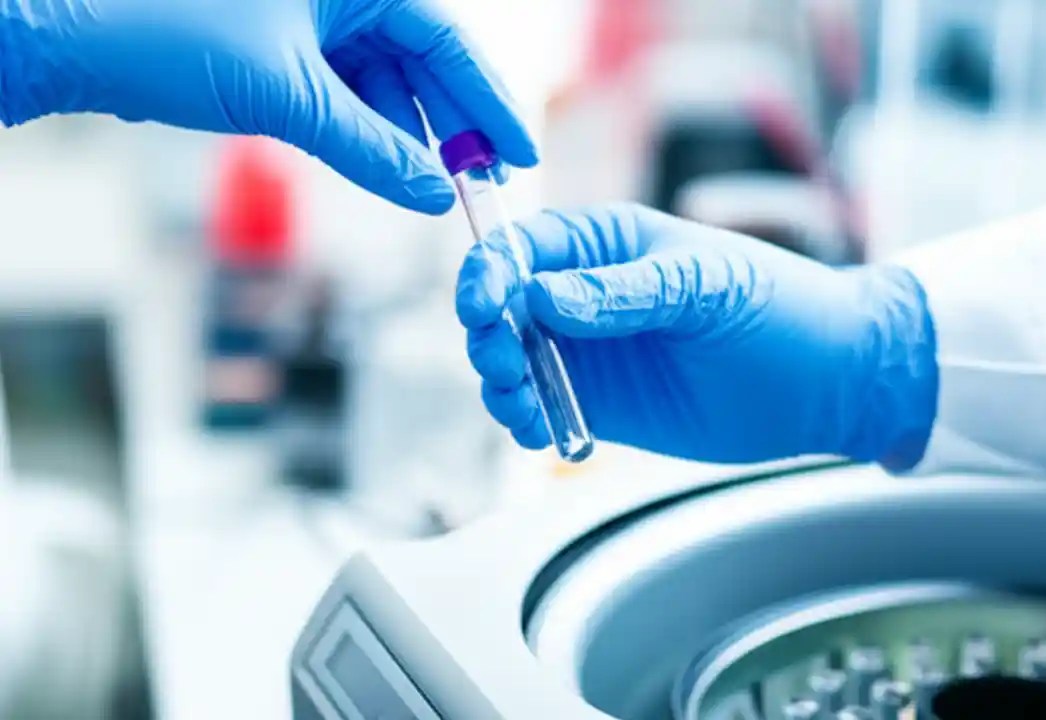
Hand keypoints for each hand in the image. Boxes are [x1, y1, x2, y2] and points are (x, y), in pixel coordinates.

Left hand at [0, 0, 535, 211]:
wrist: (67, 36)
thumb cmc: (163, 29)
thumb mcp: (288, 95)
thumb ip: (371, 149)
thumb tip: (434, 194)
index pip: (444, 37)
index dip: (486, 99)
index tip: (518, 149)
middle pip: (420, 60)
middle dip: (450, 124)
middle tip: (480, 181)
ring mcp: (308, 17)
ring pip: (383, 81)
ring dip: (408, 135)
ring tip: (435, 187)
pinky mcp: (281, 47)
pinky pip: (345, 91)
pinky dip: (366, 132)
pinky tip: (387, 169)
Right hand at [454, 204, 938, 466]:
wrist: (826, 381)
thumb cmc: (776, 307)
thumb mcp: (702, 286)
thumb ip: (623, 293)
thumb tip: (541, 297)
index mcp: (605, 244)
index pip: (523, 247)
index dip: (490, 272)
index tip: (484, 305)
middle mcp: (584, 294)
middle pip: (502, 307)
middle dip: (488, 334)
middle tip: (506, 363)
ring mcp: (589, 351)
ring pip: (511, 362)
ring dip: (500, 382)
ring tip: (522, 405)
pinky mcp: (600, 404)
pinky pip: (541, 409)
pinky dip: (526, 421)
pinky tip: (538, 430)